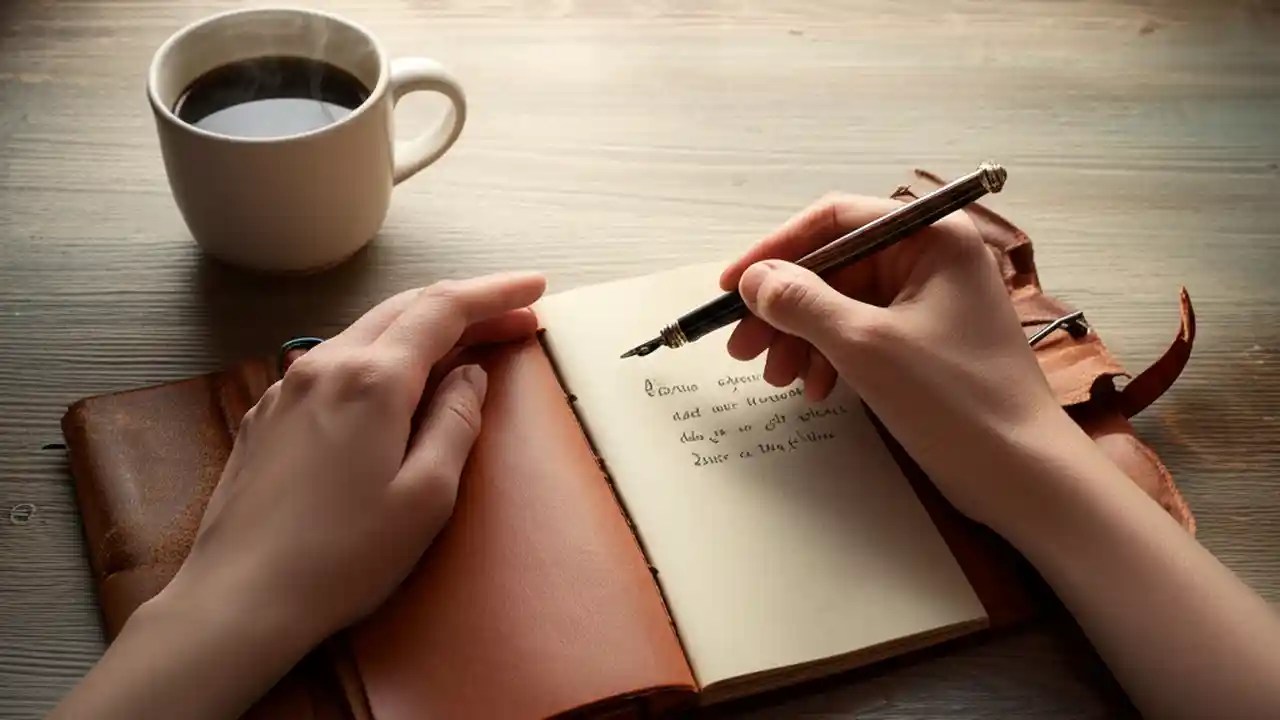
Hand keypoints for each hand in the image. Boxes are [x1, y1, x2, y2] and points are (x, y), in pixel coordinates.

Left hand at [163, 272, 545, 650]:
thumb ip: (455, 423)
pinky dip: (378, 359)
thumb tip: (470, 376)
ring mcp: (287, 388)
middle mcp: (325, 366)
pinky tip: (391, 390)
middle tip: (513, 322)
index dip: (496, 293)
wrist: (238, 598)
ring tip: (461, 351)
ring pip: (365, 333)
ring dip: (420, 331)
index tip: (537, 287)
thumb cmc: (343, 557)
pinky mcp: (265, 416)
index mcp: (372, 380)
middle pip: (404, 309)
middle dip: (465, 307)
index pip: (445, 309)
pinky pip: (333, 365)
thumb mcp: (426, 496)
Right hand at [720, 194, 1061, 529]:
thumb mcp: (864, 345)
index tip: (730, 287)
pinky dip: (830, 356)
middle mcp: (933, 257)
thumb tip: (753, 280)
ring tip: (777, 378)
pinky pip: (861, 333)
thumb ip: (802, 303)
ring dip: (802, 337)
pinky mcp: (926, 341)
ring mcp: (931, 300)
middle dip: (784, 307)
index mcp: (931, 237)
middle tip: (742, 348)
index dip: (775, 250)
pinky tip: (816, 390)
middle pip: (834, 266)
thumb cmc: (954, 399)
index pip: (835, 220)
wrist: (1021, 473)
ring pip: (842, 303)